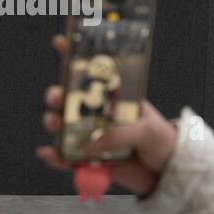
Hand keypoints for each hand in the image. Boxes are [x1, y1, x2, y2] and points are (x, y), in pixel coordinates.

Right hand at [35, 34, 178, 196]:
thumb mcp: (147, 130)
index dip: (74, 56)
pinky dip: (55, 156)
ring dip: (54, 122)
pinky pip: (66, 157)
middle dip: (57, 95)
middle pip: (68, 99)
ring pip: (62, 126)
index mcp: (113, 97)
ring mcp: (90, 135)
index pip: (92, 73)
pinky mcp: (87, 158)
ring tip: (55, 123)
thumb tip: (91, 144)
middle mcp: (97, 113)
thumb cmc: (160, 141)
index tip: (60, 41)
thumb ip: (121, 134)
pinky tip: (47, 153)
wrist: (165, 172)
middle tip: (57, 97)